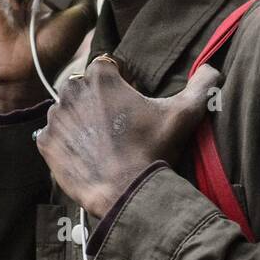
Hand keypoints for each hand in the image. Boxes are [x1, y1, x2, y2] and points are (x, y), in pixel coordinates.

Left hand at [35, 58, 221, 217]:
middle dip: (96, 100)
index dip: (119, 83)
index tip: (129, 104)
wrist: (126, 192)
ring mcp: (54, 118)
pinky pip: (53, 135)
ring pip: (66, 110)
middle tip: (116, 126)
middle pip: (83, 87)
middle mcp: (71, 91)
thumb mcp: (184, 114)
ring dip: (79, 120)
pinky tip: (86, 155)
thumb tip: (214, 69)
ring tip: (101, 142)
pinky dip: (66, 143)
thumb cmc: (153, 149)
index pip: (106, 67)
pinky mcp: (45, 142)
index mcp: (99, 76)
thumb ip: (202, 85)